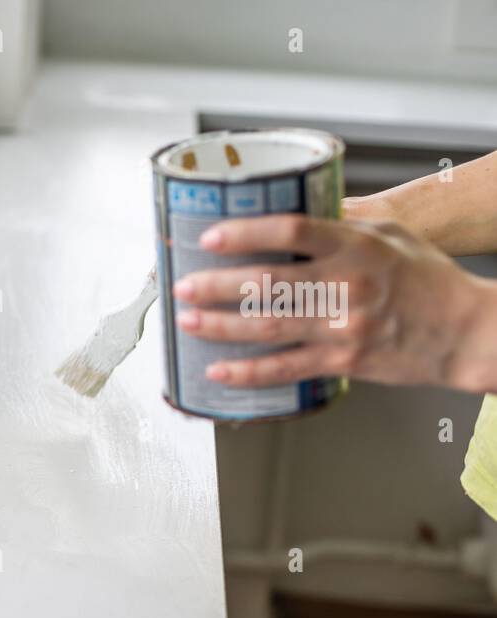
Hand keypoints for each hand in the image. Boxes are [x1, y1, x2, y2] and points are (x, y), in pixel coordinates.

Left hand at [172, 214, 496, 393]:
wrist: (466, 332)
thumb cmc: (427, 281)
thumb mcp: (391, 235)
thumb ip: (342, 226)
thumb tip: (291, 214)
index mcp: (357, 245)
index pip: (292, 230)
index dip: (245, 233)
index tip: (210, 237)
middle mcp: (347, 284)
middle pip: (268, 283)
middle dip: (216, 285)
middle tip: (183, 284)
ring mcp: (343, 326)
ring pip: (268, 326)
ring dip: (219, 325)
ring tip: (186, 320)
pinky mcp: (343, 360)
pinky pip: (285, 368)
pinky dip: (247, 372)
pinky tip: (218, 370)